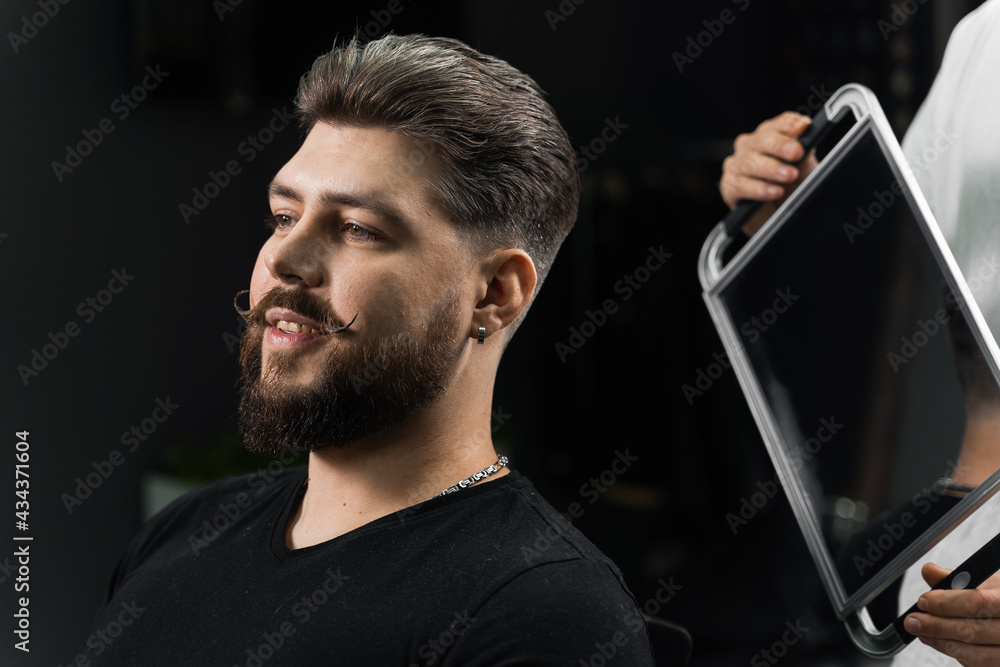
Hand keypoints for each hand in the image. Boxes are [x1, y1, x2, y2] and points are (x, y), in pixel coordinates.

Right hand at [719, 111, 818, 235]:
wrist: (778, 217)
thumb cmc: (791, 190)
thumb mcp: (805, 170)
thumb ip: (805, 153)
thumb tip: (808, 139)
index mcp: (771, 137)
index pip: (779, 124)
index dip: (790, 124)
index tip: (804, 127)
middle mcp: (750, 146)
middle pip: (762, 139)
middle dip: (780, 145)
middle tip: (796, 153)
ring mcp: (736, 165)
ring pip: (749, 162)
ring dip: (770, 168)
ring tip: (788, 176)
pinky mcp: (728, 186)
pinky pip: (739, 184)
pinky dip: (757, 188)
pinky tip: (772, 192)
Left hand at [903, 562, 999, 664]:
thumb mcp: (987, 582)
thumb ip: (957, 578)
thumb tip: (929, 571)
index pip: (977, 602)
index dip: (946, 603)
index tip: (924, 601)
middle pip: (974, 631)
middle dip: (937, 626)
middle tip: (913, 621)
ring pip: (978, 655)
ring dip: (943, 643)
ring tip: (922, 632)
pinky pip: (980, 665)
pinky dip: (956, 654)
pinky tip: (938, 642)